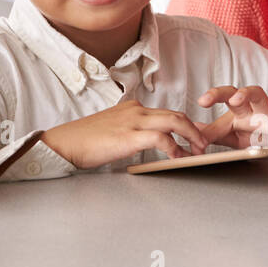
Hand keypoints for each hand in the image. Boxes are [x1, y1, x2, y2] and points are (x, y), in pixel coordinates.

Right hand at [41, 100, 208, 168]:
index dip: (184, 126)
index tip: (193, 139)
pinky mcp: (129, 136)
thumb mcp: (112, 131)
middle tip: (203, 145)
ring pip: (174, 121)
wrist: (64, 143)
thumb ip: (130, 132)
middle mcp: (135, 111)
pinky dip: (174, 147)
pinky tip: (178, 158)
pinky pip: (161, 138)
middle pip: (175, 115)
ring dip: (191, 136)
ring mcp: (132, 121)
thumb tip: (146, 144)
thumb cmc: (83, 141)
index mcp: (132, 108)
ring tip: (197, 151)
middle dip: (195, 130)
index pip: (165, 114)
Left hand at [195, 85, 267, 147]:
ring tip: (238, 99)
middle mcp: (253, 107)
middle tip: (222, 97)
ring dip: (248, 94)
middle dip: (226, 92)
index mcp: (239, 111)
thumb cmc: (258, 133)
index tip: (201, 101)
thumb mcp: (235, 135)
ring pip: (260, 94)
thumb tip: (192, 129)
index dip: (212, 97)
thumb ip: (214, 132)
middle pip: (238, 91)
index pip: (224, 97)